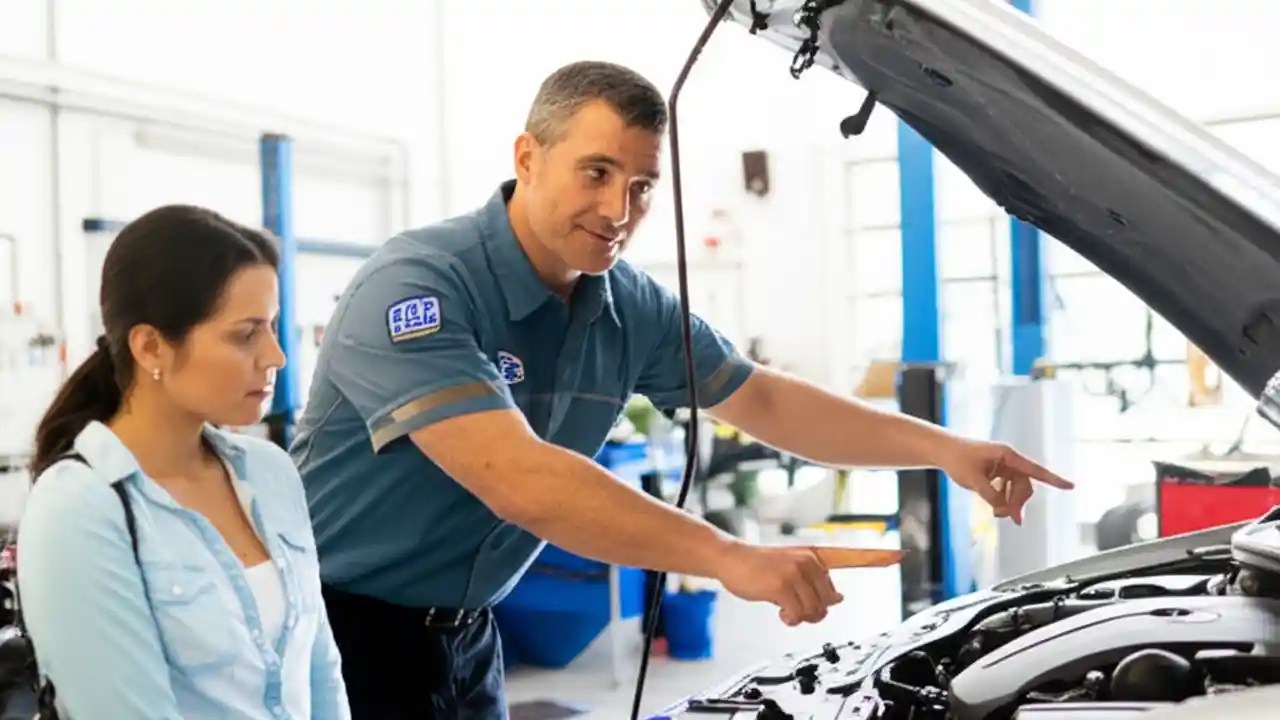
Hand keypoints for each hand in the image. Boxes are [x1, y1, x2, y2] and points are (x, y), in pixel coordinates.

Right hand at [714, 542, 902, 625]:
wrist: (732, 559)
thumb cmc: (761, 567)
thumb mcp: (792, 570)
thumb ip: (817, 582)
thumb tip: (838, 597)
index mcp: (814, 555)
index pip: (852, 555)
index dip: (877, 557)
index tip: (901, 555)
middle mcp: (809, 561)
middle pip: (829, 600)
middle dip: (813, 611)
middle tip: (794, 608)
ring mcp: (796, 572)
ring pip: (815, 611)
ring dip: (800, 617)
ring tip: (785, 608)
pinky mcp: (782, 584)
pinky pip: (798, 614)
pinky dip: (790, 618)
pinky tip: (779, 611)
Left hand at [941, 439, 1074, 524]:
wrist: (942, 450)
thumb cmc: (957, 459)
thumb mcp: (974, 480)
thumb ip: (991, 495)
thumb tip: (1006, 510)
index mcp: (1007, 455)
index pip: (1035, 470)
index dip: (1053, 479)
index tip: (1070, 486)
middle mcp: (1008, 460)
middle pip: (1024, 485)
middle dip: (1016, 502)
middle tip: (1004, 517)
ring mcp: (1003, 466)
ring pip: (1016, 489)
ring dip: (1009, 503)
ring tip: (997, 514)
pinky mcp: (996, 473)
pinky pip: (1007, 489)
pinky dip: (1003, 499)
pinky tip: (996, 507)